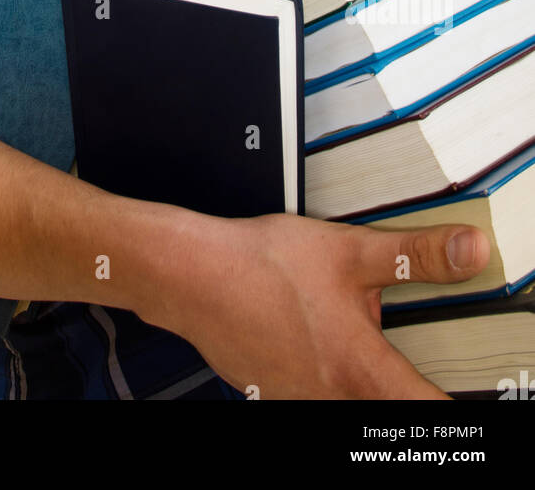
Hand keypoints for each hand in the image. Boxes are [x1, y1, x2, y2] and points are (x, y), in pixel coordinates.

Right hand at [144, 211, 490, 398]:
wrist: (192, 275)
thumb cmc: (263, 265)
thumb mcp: (350, 249)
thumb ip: (416, 256)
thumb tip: (470, 252)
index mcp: (360, 370)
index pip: (426, 412)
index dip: (448, 409)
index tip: (457, 399)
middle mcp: (331, 397)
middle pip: (382, 409)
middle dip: (394, 382)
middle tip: (385, 344)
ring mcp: (297, 399)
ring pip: (341, 399)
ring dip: (350, 375)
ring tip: (332, 329)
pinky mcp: (269, 393)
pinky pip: (307, 391)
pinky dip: (314, 369)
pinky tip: (299, 330)